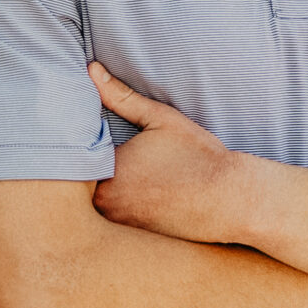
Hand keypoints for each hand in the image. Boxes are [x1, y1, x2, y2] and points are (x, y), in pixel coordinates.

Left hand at [88, 64, 243, 244]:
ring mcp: (118, 225)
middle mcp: (105, 204)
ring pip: (95, 201)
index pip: (74, 153)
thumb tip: (91, 70)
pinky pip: (113, 218)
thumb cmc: (199, 158)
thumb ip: (120, 96)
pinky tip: (142, 193)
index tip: (87, 132)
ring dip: (102, 187)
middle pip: (80, 181)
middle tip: (108, 153)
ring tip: (131, 171)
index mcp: (107, 173)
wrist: (232, 201)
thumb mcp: (160, 120)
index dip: (80, 141)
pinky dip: (119, 205)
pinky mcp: (132, 237)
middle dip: (88, 166)